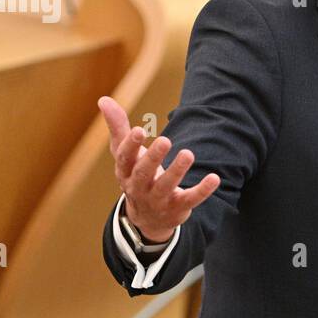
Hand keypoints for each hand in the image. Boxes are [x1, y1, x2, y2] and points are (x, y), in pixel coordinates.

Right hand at [98, 95, 219, 242]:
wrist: (148, 219)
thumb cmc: (136, 175)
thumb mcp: (126, 154)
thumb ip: (118, 127)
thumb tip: (103, 99)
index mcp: (125, 172)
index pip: (124, 159)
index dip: (131, 146)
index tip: (139, 130)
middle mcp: (139, 188)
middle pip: (144, 173)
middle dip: (154, 157)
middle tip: (165, 140)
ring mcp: (159, 200)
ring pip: (167, 186)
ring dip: (177, 170)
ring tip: (188, 153)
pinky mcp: (178, 207)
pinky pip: (190, 199)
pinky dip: (202, 190)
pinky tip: (214, 178)